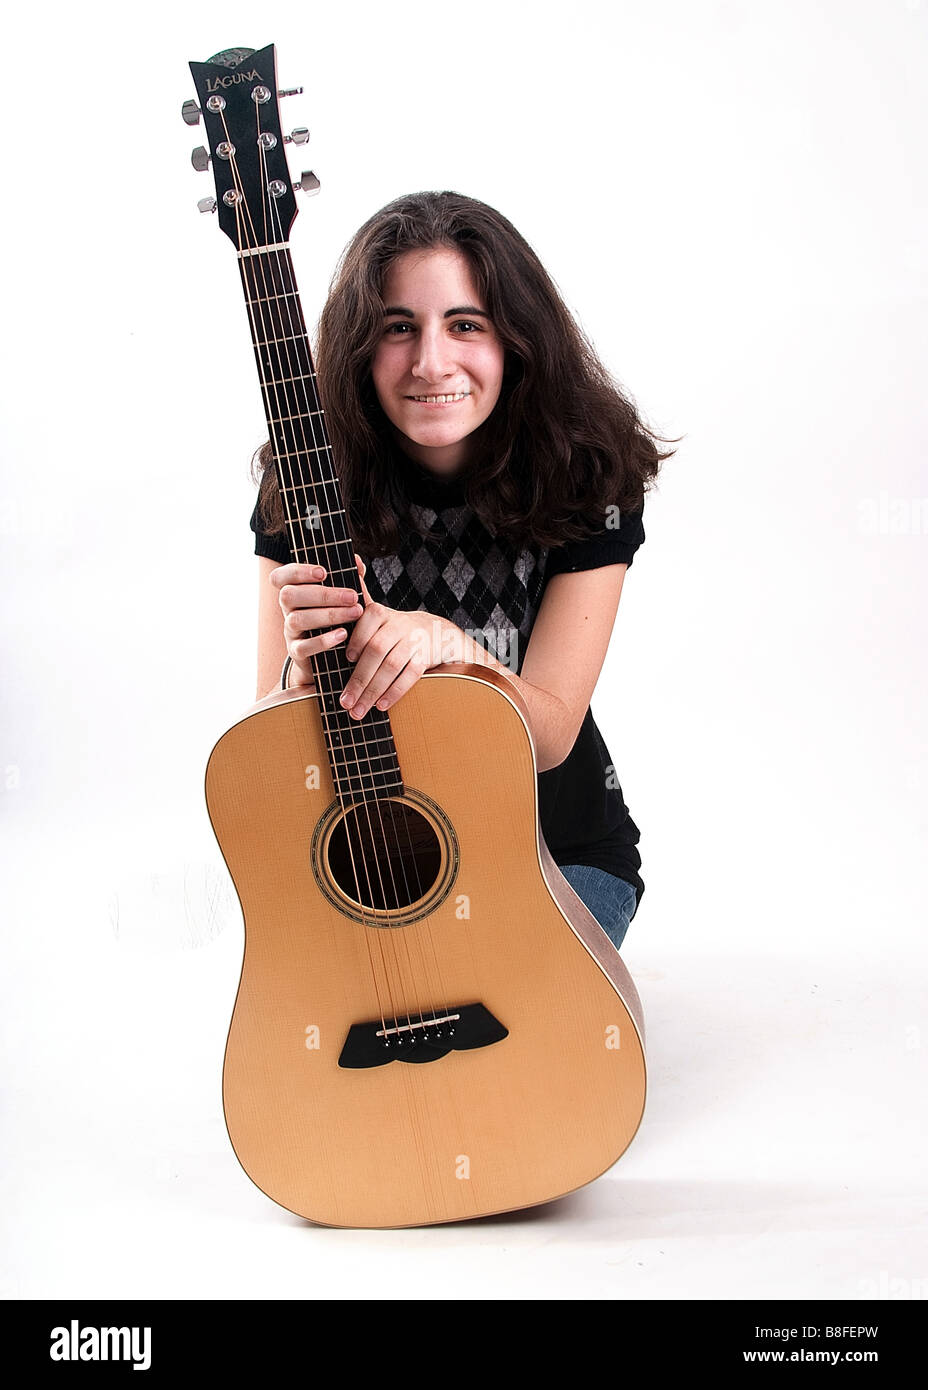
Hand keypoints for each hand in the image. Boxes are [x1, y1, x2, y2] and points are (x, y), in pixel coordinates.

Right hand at [271, 554, 366, 686]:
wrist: (331, 655)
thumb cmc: (335, 617)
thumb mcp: (341, 596)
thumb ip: (348, 577)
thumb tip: (357, 561)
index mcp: (294, 591)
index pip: (280, 576)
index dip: (297, 571)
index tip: (323, 573)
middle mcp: (287, 610)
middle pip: (289, 595)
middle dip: (323, 594)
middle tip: (352, 596)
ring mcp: (290, 631)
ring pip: (298, 619)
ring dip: (329, 614)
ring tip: (354, 613)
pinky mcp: (297, 652)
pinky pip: (303, 647)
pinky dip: (323, 640)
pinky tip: (343, 634)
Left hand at [339, 565, 443, 718]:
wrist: (434, 633)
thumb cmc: (392, 626)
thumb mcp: (376, 608)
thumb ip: (358, 592)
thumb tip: (352, 557)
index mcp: (380, 613)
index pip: (365, 626)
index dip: (356, 642)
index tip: (346, 660)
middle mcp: (398, 625)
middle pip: (376, 651)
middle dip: (359, 679)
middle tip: (344, 701)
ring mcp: (413, 643)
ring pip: (392, 666)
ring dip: (373, 690)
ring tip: (358, 710)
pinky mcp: (425, 658)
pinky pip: (410, 676)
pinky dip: (396, 692)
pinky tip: (382, 706)